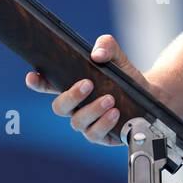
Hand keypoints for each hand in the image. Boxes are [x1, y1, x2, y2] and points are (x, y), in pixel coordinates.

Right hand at [24, 34, 151, 146]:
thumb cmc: (125, 75)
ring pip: (77, 122)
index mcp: (73, 86)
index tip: (33, 76)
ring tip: (110, 99)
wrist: (149, 95)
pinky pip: (95, 134)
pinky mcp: (102, 136)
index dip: (37, 83)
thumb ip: (107, 46)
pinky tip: (115, 113)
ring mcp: (88, 123)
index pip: (48, 85)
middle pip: (60, 107)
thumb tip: (97, 54)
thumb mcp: (117, 57)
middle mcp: (76, 107)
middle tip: (87, 84)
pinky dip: (104, 123)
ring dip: (92, 110)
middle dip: (71, 96)